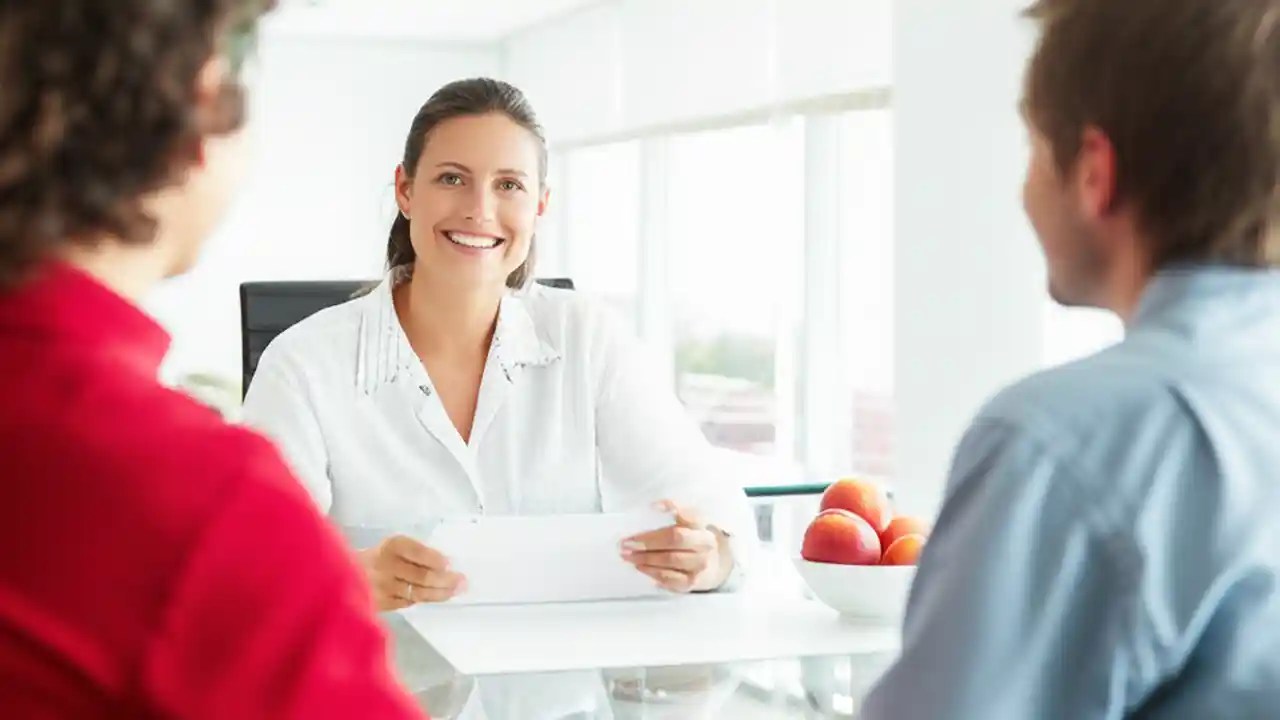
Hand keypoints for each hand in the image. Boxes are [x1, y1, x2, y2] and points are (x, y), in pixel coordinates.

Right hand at [357, 535, 465, 611]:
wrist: (342, 574)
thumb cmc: (377, 558)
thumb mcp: (393, 548)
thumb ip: (415, 554)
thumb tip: (444, 565)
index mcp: (391, 546)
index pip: (417, 552)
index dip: (434, 559)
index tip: (449, 563)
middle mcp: (385, 565)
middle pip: (421, 576)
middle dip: (445, 580)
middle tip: (462, 581)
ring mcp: (382, 588)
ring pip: (417, 592)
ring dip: (440, 593)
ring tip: (455, 591)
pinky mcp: (380, 604)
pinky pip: (408, 602)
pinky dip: (424, 599)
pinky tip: (437, 597)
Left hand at [620, 500, 734, 592]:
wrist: (711, 565)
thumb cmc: (691, 540)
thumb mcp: (686, 523)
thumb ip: (673, 513)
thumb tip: (652, 507)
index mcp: (701, 525)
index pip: (689, 515)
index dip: (672, 508)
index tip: (653, 507)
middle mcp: (704, 544)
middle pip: (675, 538)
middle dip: (648, 540)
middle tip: (626, 542)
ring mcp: (700, 565)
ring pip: (671, 560)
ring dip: (645, 558)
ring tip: (627, 555)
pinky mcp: (692, 582)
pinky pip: (670, 579)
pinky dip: (652, 573)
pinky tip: (640, 568)